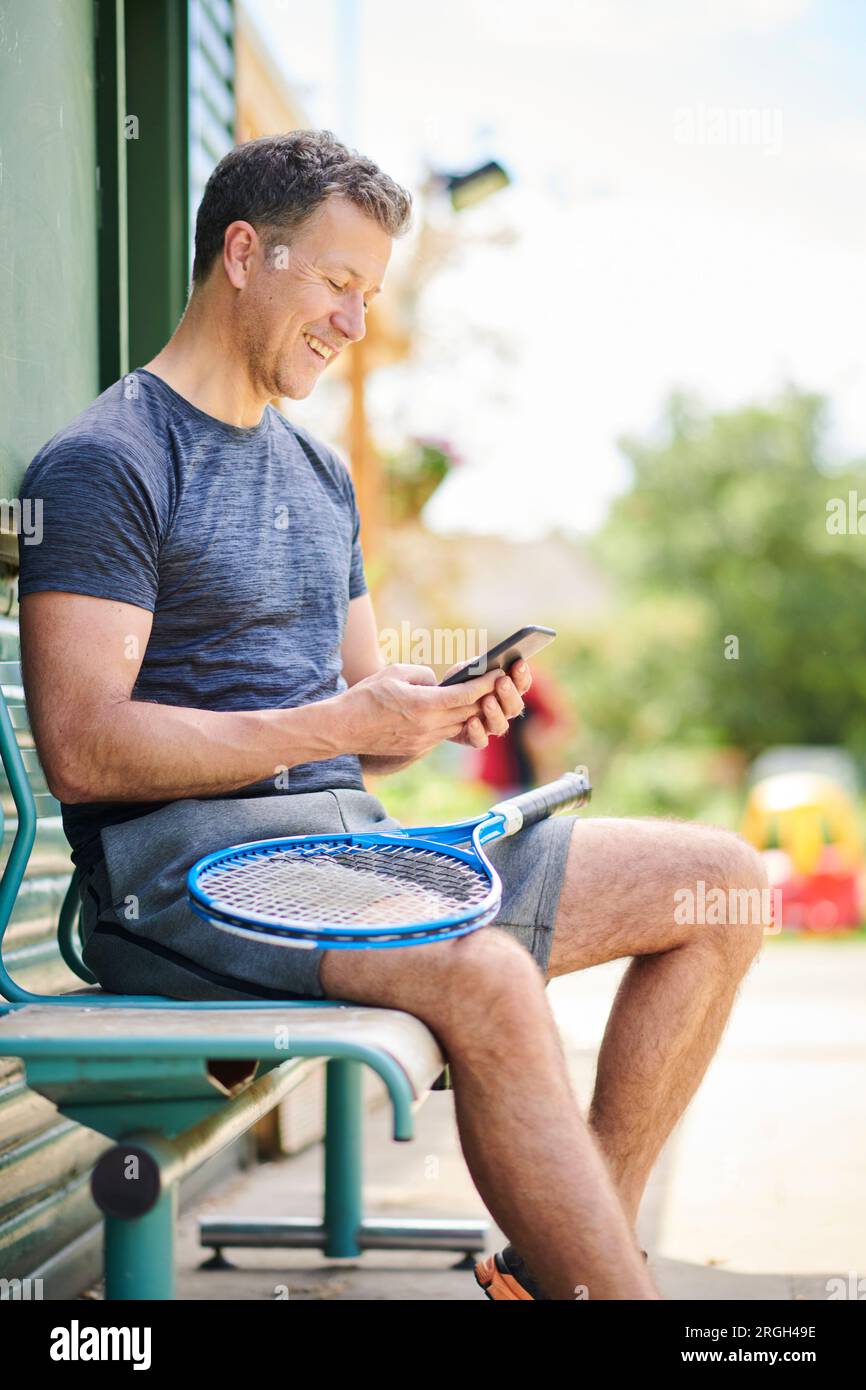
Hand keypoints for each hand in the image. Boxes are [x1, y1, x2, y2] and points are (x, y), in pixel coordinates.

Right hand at [334, 663, 504, 760]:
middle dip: (485, 697)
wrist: (342, 728)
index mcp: (424, 705)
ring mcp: (423, 741)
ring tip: (482, 697)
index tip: (498, 673)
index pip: (465, 695)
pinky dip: (454, 722)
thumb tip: (439, 684)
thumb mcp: (395, 673)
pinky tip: (458, 712)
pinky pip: (444, 734)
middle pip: (468, 712)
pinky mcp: (417, 749)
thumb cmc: (365, 696)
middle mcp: (428, 727)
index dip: (485, 684)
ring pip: (458, 726)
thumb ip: (423, 675)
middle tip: (498, 683)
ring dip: (472, 712)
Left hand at [447, 660, 531, 748]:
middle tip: (502, 681)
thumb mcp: (464, 671)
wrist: (437, 705)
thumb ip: (476, 667)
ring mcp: (489, 727)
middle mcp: (503, 711)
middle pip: (515, 706)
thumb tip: (485, 663)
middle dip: (510, 693)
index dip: (522, 675)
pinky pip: (480, 740)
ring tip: (487, 700)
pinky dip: (477, 731)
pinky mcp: (474, 738)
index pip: (521, 685)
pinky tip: (472, 720)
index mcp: (506, 692)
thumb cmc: (456, 684)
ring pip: (500, 725)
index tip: (519, 663)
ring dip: (495, 712)